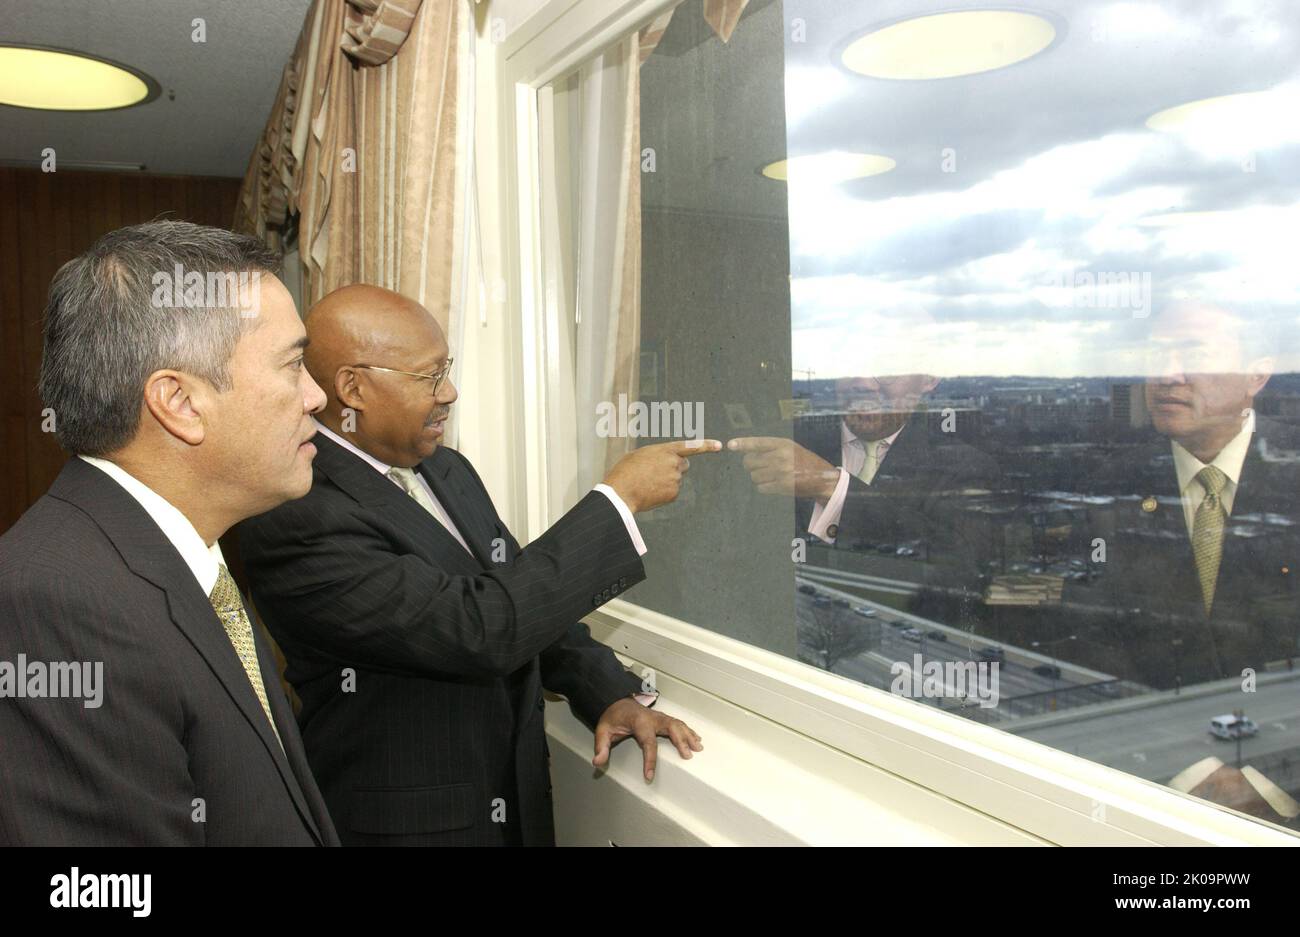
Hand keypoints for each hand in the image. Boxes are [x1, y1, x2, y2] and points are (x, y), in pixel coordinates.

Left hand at [592, 697, 702, 781]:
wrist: (616, 701)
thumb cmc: (612, 717)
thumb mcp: (602, 731)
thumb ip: (601, 747)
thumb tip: (598, 762)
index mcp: (638, 722)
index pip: (647, 743)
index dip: (649, 761)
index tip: (649, 776)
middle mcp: (652, 718)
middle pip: (670, 728)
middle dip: (680, 741)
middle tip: (688, 755)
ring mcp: (659, 717)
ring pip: (677, 724)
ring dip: (688, 736)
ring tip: (698, 748)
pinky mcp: (663, 719)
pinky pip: (678, 724)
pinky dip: (688, 731)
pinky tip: (696, 739)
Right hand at [603, 439, 722, 512]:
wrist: (621, 492)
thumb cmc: (626, 471)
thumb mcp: (639, 455)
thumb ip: (657, 455)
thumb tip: (663, 462)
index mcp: (665, 450)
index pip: (690, 446)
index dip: (706, 445)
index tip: (719, 445)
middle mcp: (674, 463)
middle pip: (684, 464)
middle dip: (676, 467)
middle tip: (658, 472)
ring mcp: (675, 479)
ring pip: (676, 479)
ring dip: (666, 480)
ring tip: (648, 483)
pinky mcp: (674, 494)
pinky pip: (672, 492)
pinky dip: (664, 492)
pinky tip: (651, 492)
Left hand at [728, 436, 839, 499]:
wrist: (823, 478)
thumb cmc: (804, 461)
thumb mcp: (790, 448)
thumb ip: (771, 448)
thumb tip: (747, 454)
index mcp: (782, 444)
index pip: (757, 443)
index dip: (742, 444)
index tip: (730, 445)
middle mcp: (780, 456)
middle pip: (750, 462)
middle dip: (751, 466)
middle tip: (761, 467)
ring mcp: (781, 472)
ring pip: (754, 476)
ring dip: (758, 478)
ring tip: (771, 476)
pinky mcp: (782, 486)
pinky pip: (761, 488)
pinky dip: (764, 487)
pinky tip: (774, 484)